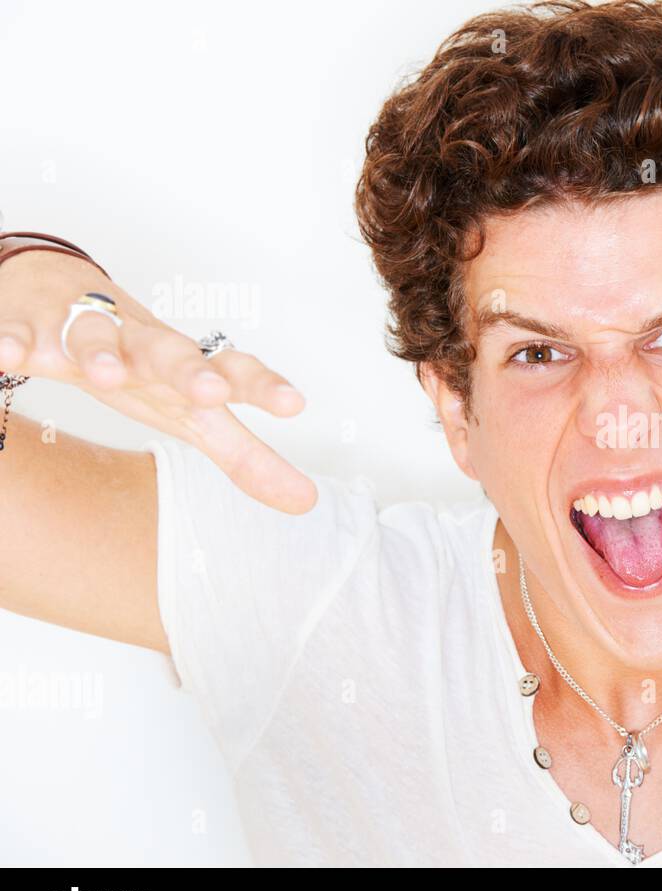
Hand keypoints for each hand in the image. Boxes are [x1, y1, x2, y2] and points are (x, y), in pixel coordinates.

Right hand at [0, 251, 316, 512]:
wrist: (60, 292)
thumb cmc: (138, 366)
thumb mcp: (190, 413)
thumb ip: (245, 456)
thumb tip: (306, 501)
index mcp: (183, 366)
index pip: (232, 371)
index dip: (262, 386)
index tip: (294, 405)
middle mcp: (140, 343)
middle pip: (169, 351)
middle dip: (188, 368)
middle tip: (210, 391)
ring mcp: (84, 329)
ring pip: (93, 333)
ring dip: (100, 352)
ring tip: (104, 375)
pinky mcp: (27, 325)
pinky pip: (17, 330)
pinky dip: (11, 338)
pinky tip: (9, 352)